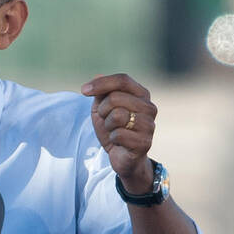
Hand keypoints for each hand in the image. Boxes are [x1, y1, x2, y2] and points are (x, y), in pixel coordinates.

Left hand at [81, 72, 157, 192]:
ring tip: (114, 131)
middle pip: (115, 98)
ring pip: (117, 116)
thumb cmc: (113, 129)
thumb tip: (97, 75)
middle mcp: (149, 107)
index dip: (102, 83)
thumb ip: (101, 93)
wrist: (123, 157)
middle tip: (106, 121)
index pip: (122, 80)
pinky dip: (112, 139)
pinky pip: (119, 134)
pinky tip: (119, 143)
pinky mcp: (145, 142)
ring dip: (108, 125)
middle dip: (102, 110)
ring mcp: (149, 125)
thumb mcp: (102, 109)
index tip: (83, 91)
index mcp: (141, 94)